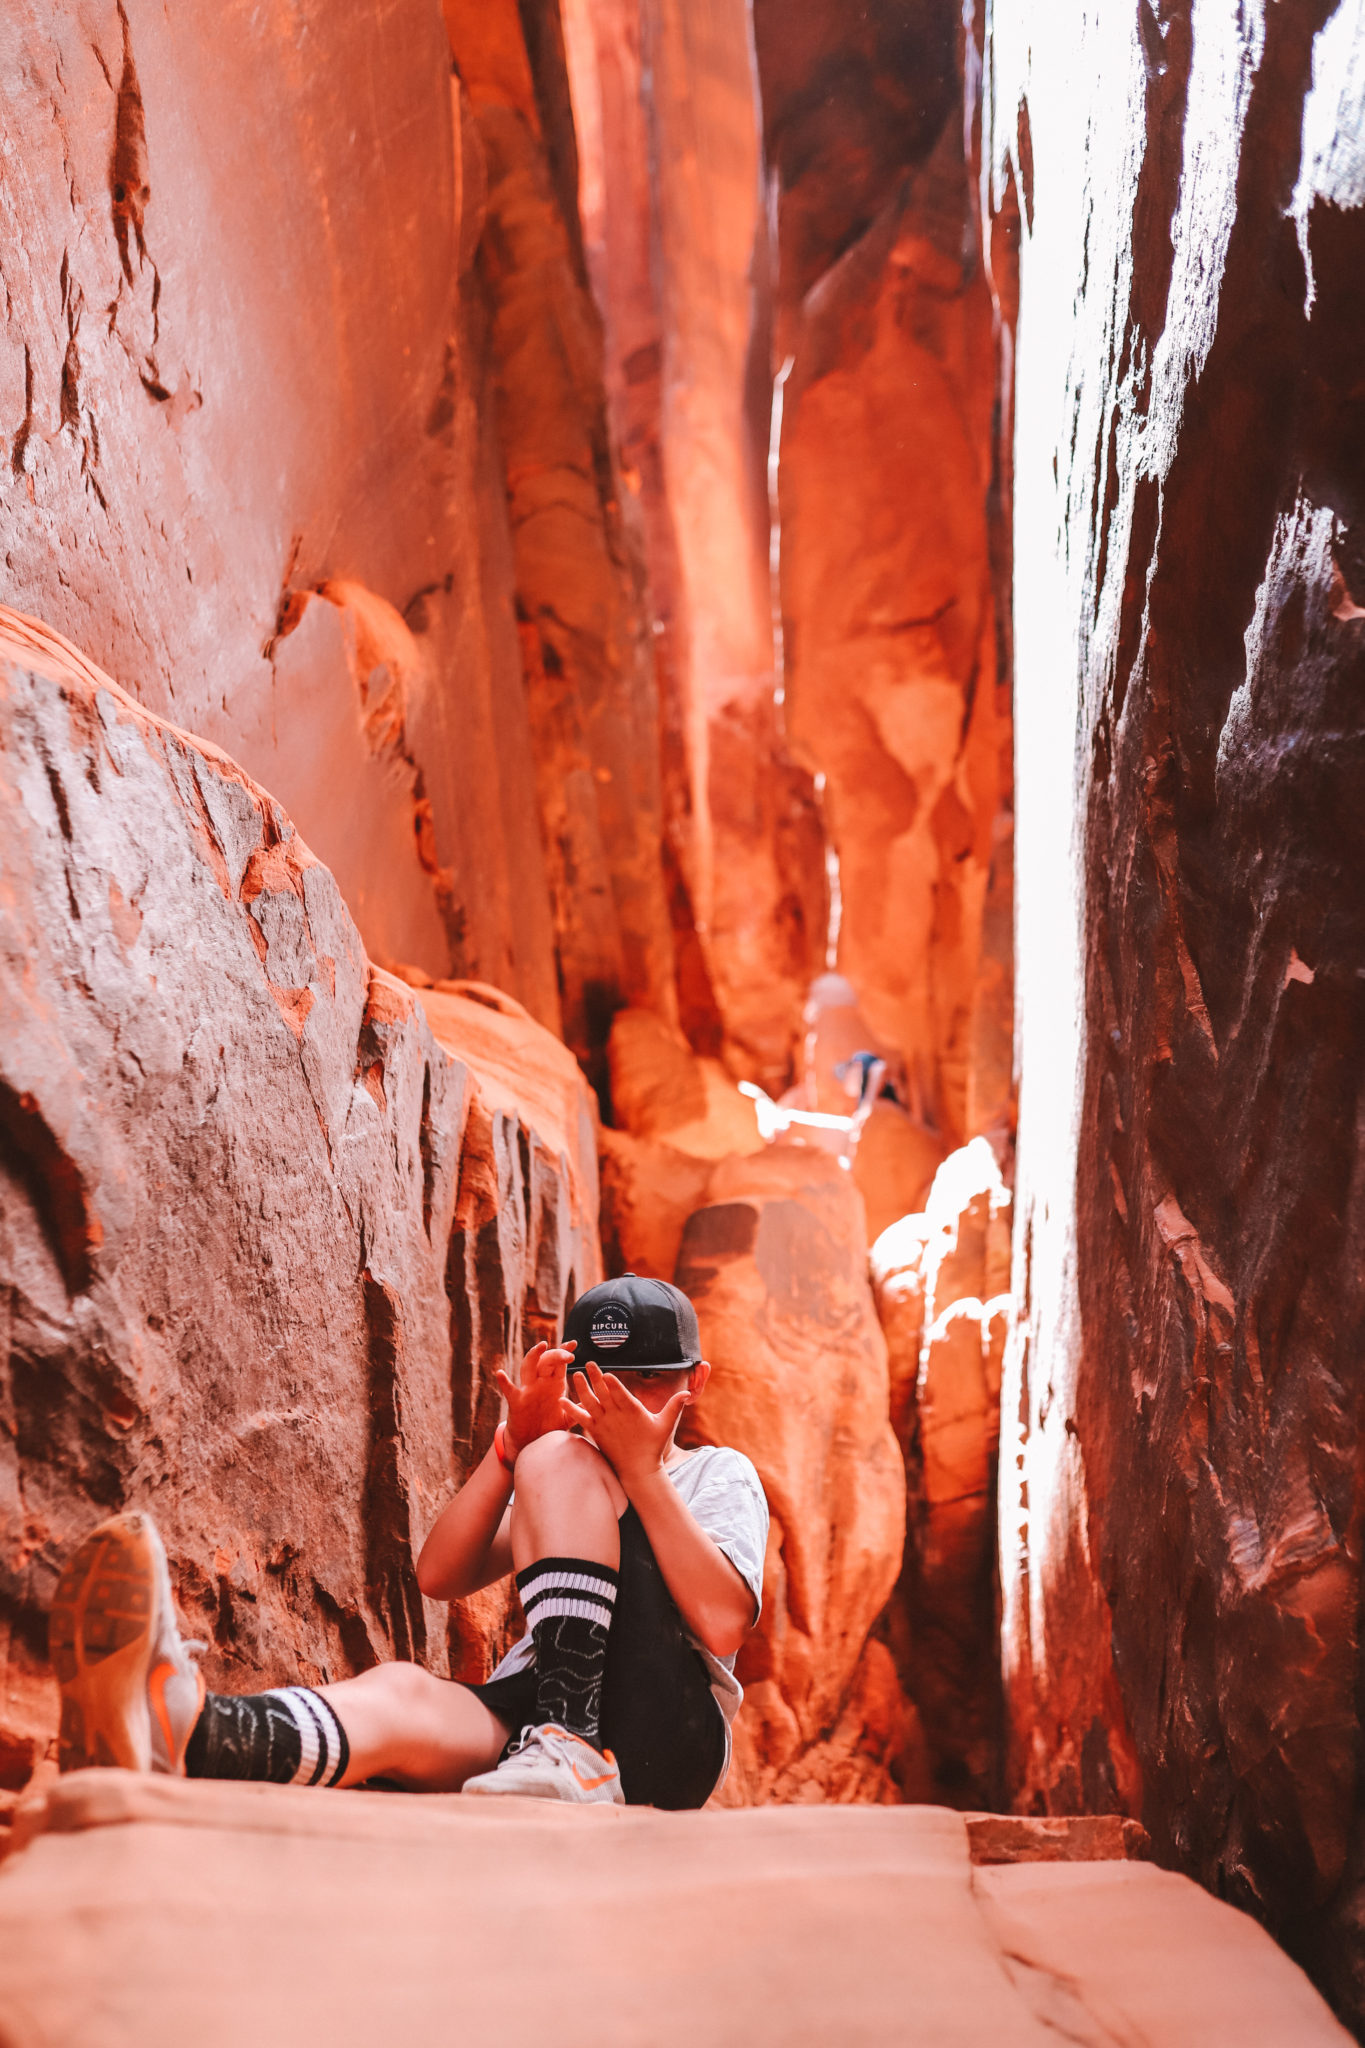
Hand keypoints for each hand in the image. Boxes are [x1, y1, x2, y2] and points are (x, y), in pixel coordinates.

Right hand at [493, 1341, 578, 1458]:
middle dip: (556, 1354)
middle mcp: (540, 1382)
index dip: (564, 1351)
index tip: (573, 1343)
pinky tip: (500, 1373)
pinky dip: (504, 1382)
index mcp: (554, 1383)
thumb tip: (597, 1402)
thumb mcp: (568, 1417)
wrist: (532, 1443)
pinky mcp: (516, 1401)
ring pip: (529, 1367)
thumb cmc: (549, 1427)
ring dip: (534, 1356)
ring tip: (540, 1346)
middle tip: (567, 1354)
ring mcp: (527, 1390)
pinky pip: (509, 1390)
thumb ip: (579, 1408)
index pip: (559, 1362)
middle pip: (546, 1360)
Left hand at [564, 1361, 689, 1489]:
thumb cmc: (653, 1447)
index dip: (612, 1383)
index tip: (604, 1372)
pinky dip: (571, 1410)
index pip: (620, 1393)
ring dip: (582, 1388)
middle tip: (589, 1363)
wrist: (638, 1470)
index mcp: (633, 1411)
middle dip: (596, 1377)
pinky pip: (581, 1419)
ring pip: (590, 1402)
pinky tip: (561, 1400)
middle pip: (604, 1393)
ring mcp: (604, 1424)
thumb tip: (687, 1393)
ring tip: (575, 1375)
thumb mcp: (666, 1425)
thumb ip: (674, 1406)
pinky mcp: (596, 1433)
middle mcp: (616, 1416)